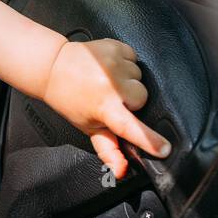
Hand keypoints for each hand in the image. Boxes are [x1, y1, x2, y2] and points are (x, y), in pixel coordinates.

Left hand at [41, 39, 172, 177]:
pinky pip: (135, 58)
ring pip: (140, 77)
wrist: (53, 67)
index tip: (164, 149)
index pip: (130, 128)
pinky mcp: (116, 46)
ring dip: (128, 81)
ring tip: (107, 81)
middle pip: (143, 98)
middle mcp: (110, 85)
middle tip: (110, 98)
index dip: (149, 140)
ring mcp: (114, 64)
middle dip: (131, 100)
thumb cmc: (70, 99)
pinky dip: (125, 63)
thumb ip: (108, 149)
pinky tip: (109, 68)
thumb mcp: (88, 126)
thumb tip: (122, 171)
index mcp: (103, 108)